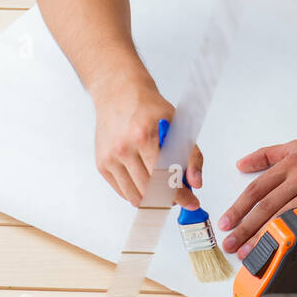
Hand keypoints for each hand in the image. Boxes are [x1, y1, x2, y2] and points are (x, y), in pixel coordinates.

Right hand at [92, 77, 203, 207]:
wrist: (119, 94)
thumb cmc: (150, 109)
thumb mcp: (179, 124)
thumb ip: (191, 155)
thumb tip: (195, 183)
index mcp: (144, 135)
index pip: (165, 176)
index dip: (181, 194)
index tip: (192, 201)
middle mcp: (123, 148)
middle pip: (149, 190)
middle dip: (169, 200)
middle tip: (181, 199)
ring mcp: (110, 157)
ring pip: (135, 195)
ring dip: (154, 201)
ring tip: (166, 193)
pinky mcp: (102, 164)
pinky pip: (123, 191)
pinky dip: (139, 195)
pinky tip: (149, 188)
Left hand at [218, 131, 296, 258]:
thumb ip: (268, 155)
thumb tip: (242, 164)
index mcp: (289, 165)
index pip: (257, 189)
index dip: (239, 208)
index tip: (225, 224)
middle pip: (266, 206)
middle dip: (245, 228)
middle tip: (231, 245)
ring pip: (286, 217)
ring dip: (266, 237)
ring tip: (251, 253)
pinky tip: (289, 249)